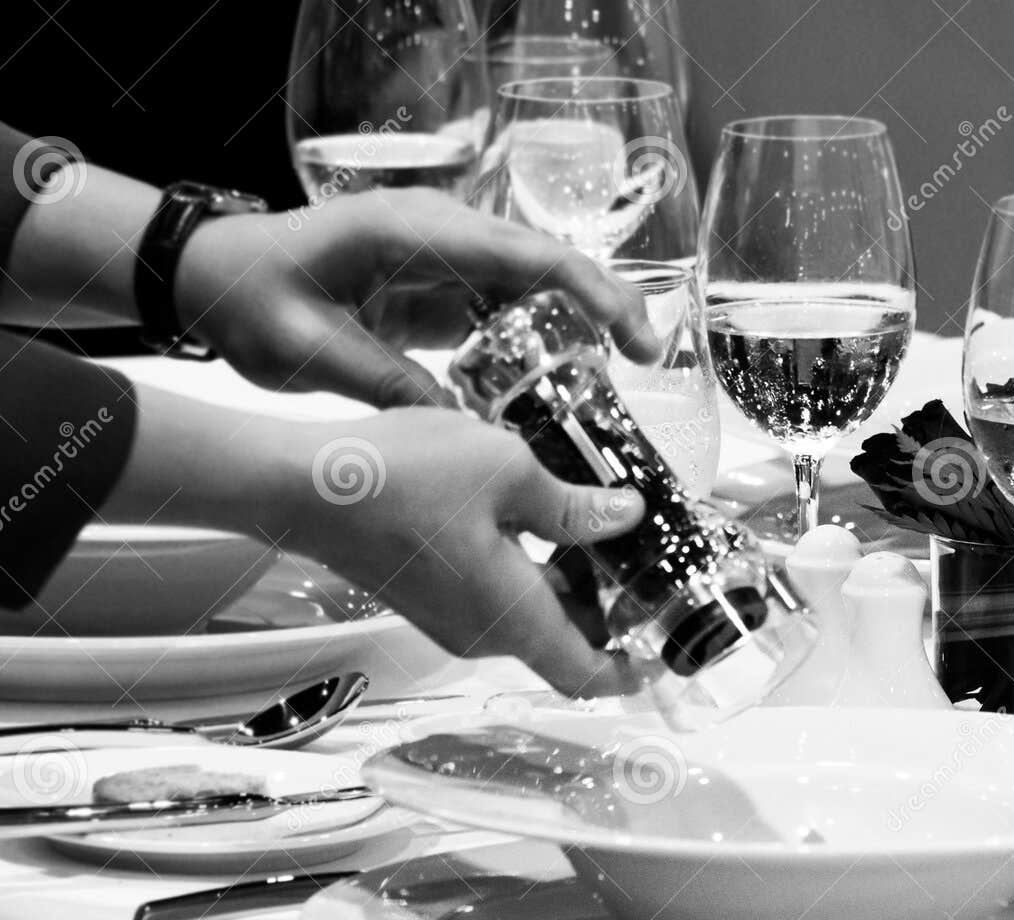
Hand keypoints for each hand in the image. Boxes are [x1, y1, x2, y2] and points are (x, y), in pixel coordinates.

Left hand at [174, 190, 658, 409]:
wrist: (211, 276)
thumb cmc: (251, 298)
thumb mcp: (313, 355)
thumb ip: (390, 387)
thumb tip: (465, 434)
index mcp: (415, 234)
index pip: (529, 255)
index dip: (593, 293)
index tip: (635, 337)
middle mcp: (439, 235)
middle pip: (546, 266)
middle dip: (602, 312)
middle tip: (644, 366)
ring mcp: (440, 258)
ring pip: (531, 288)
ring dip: (572, 331)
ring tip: (605, 387)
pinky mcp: (435, 286)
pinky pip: (501, 310)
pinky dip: (531, 344)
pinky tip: (548, 388)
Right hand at [276, 409, 643, 694]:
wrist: (299, 481)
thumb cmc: (398, 478)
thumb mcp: (510, 473)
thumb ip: (575, 505)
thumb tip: (625, 515)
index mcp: (512, 618)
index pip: (586, 674)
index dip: (633, 669)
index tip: (665, 645)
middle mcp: (482, 633)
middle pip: (564, 643)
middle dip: (608, 609)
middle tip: (642, 556)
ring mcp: (450, 617)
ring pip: (530, 615)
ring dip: (567, 582)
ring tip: (597, 521)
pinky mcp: (428, 594)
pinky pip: (496, 597)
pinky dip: (529, 571)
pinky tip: (539, 514)